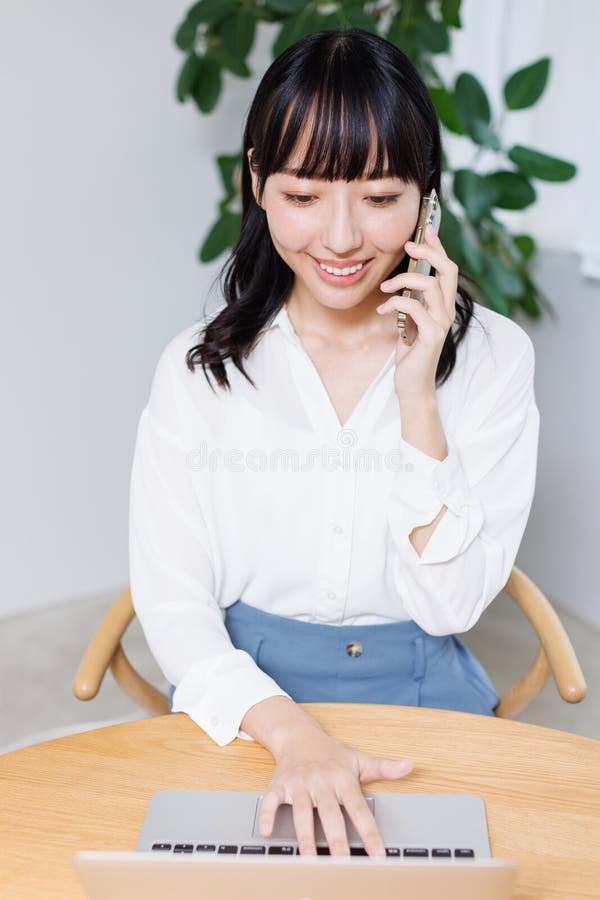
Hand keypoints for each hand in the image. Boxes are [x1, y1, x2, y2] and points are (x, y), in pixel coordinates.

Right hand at [257, 721, 413, 856]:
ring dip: (305, 835)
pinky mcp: (279, 784)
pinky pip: (270, 800)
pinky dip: (266, 815)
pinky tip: (267, 832)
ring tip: (309, 857)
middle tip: (343, 861)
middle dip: (336, 838)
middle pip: (330, 813)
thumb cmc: (331, 753)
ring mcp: (299, 783)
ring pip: (302, 811)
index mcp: (342, 778)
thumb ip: (384, 767)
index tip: (378, 853)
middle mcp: (321, 781)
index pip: (359, 808)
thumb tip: (410, 766)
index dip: (369, 831)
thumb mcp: (358, 759)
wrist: (299, 735)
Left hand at [376, 223, 457, 399]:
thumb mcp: (410, 321)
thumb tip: (403, 280)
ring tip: (384, 287)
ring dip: (404, 279)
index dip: (438, 246)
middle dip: (430, 252)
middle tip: (409, 244)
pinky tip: (382, 310)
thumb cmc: (411, 354)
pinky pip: (415, 307)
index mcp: (443, 305)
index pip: (447, 268)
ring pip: (431, 285)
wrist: (413, 385)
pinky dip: (395, 302)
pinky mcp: (432, 335)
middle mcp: (447, 311)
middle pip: (449, 270)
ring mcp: (441, 323)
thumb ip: (413, 301)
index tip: (426, 228)